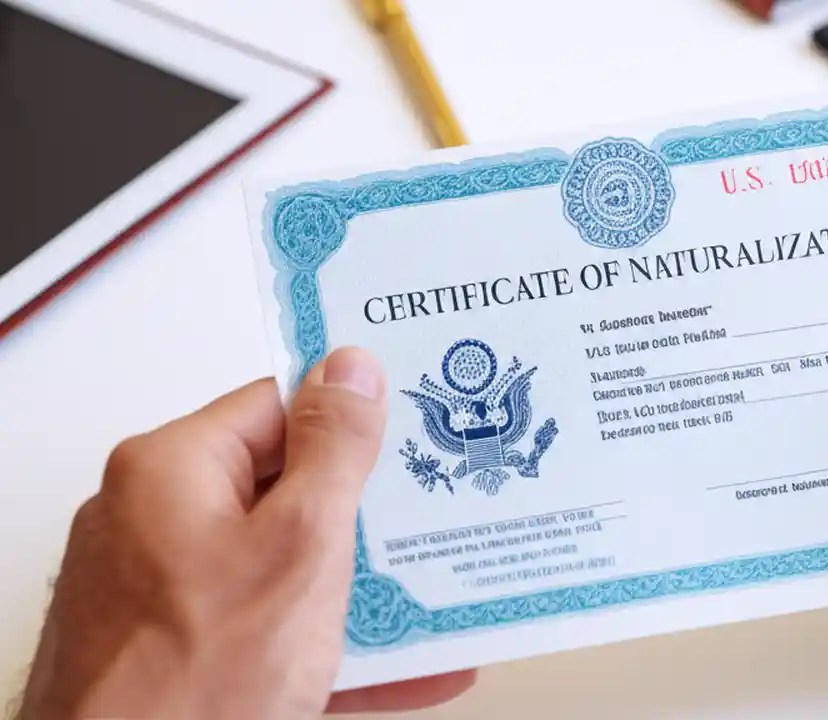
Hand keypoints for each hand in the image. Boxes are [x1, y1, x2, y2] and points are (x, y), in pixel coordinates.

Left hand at [18, 348, 474, 718]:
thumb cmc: (190, 686)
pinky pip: (265, 622)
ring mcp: (162, 589)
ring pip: (280, 561)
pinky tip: (396, 659)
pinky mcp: (177, 645)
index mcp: (169, 471)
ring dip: (358, 583)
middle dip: (365, 512)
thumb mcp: (300, 547)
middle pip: (281, 485)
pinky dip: (327, 636)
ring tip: (429, 591)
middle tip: (432, 514)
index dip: (350, 418)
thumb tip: (350, 371)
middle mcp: (152, 519)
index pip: (276, 406)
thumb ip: (333, 452)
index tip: (411, 424)